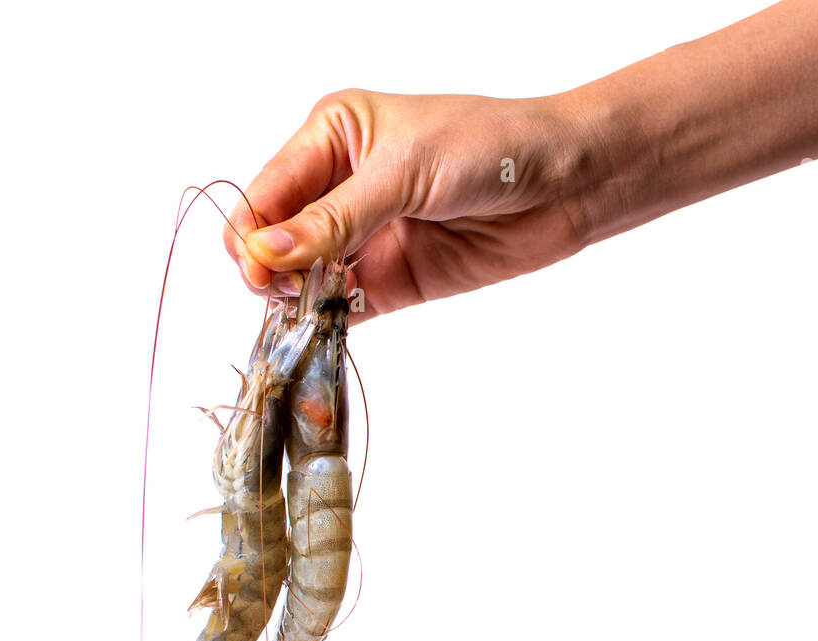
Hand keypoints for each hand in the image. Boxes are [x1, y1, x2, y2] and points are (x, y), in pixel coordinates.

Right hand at [224, 89, 588, 319]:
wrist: (564, 185)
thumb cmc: (490, 147)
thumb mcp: (404, 171)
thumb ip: (335, 217)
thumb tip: (267, 251)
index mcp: (333, 138)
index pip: (267, 191)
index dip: (253, 232)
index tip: (260, 266)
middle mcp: (341, 187)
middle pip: (275, 239)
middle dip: (270, 268)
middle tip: (286, 290)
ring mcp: (366, 237)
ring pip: (302, 277)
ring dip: (297, 298)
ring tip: (309, 307)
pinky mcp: (393, 280)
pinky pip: (343, 306)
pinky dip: (327, 320)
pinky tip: (324, 326)